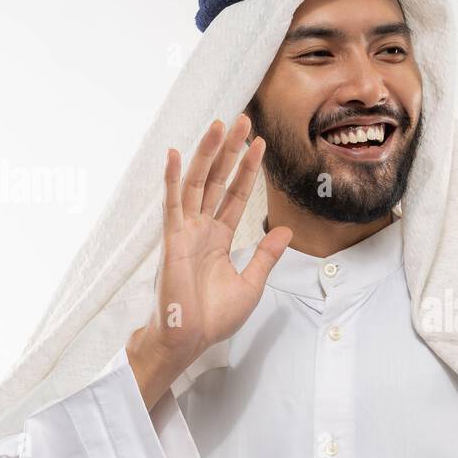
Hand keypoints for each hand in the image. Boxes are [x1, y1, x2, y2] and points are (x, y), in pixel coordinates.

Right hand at [128, 114, 292, 402]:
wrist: (189, 338)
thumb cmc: (213, 318)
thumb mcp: (252, 284)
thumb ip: (265, 255)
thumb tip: (284, 229)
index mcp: (218, 238)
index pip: (235, 195)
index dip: (247, 170)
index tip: (259, 144)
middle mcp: (201, 228)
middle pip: (218, 180)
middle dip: (230, 150)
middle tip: (242, 119)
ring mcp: (185, 231)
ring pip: (198, 183)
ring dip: (208, 153)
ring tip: (219, 124)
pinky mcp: (172, 239)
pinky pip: (173, 203)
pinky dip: (174, 178)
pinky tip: (177, 153)